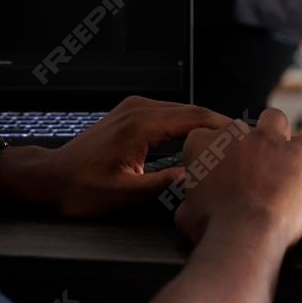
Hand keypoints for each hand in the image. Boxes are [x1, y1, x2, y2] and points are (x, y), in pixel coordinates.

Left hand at [0, 96, 231, 218]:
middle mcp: (139, 109)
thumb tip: (200, 179)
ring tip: (233, 144)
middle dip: (220, 125)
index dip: (223, 128)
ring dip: (206, 125)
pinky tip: (202, 142)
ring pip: (182, 111)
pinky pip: (168, 115)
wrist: (51, 178)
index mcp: (141, 124)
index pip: (194, 117)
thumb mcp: (125, 194)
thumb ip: (164, 184)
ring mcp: (134, 108)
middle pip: (192, 110)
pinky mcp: (131, 114)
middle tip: (250, 143)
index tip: (248, 140)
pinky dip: (189, 125)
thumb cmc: (82, 190)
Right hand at [173, 109, 301, 249]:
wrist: (243, 234)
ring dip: (275, 134)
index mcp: (203, 145)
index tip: (218, 172)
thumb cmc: (214, 226)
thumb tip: (188, 198)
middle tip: (248, 171)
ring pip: (274, 119)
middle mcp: (234, 134)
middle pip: (240, 129)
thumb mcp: (186, 212)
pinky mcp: (295, 153)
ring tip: (278, 156)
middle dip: (244, 146)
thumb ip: (189, 196)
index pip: (205, 137)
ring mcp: (267, 140)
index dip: (213, 155)